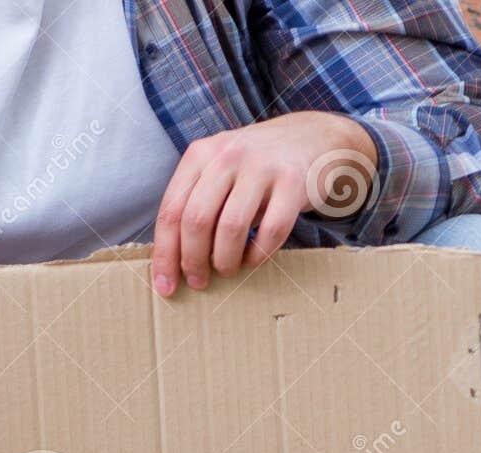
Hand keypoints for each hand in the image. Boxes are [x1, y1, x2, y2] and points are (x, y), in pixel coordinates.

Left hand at [150, 112, 377, 295]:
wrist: (316, 139)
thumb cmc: (255, 168)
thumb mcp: (218, 171)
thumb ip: (194, 203)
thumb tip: (171, 262)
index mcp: (201, 154)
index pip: (171, 211)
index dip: (165, 254)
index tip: (165, 286)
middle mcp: (228, 155)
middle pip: (197, 221)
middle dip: (193, 261)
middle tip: (198, 282)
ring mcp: (263, 166)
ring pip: (231, 228)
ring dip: (225, 261)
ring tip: (227, 270)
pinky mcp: (294, 182)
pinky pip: (270, 231)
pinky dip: (257, 255)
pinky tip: (252, 260)